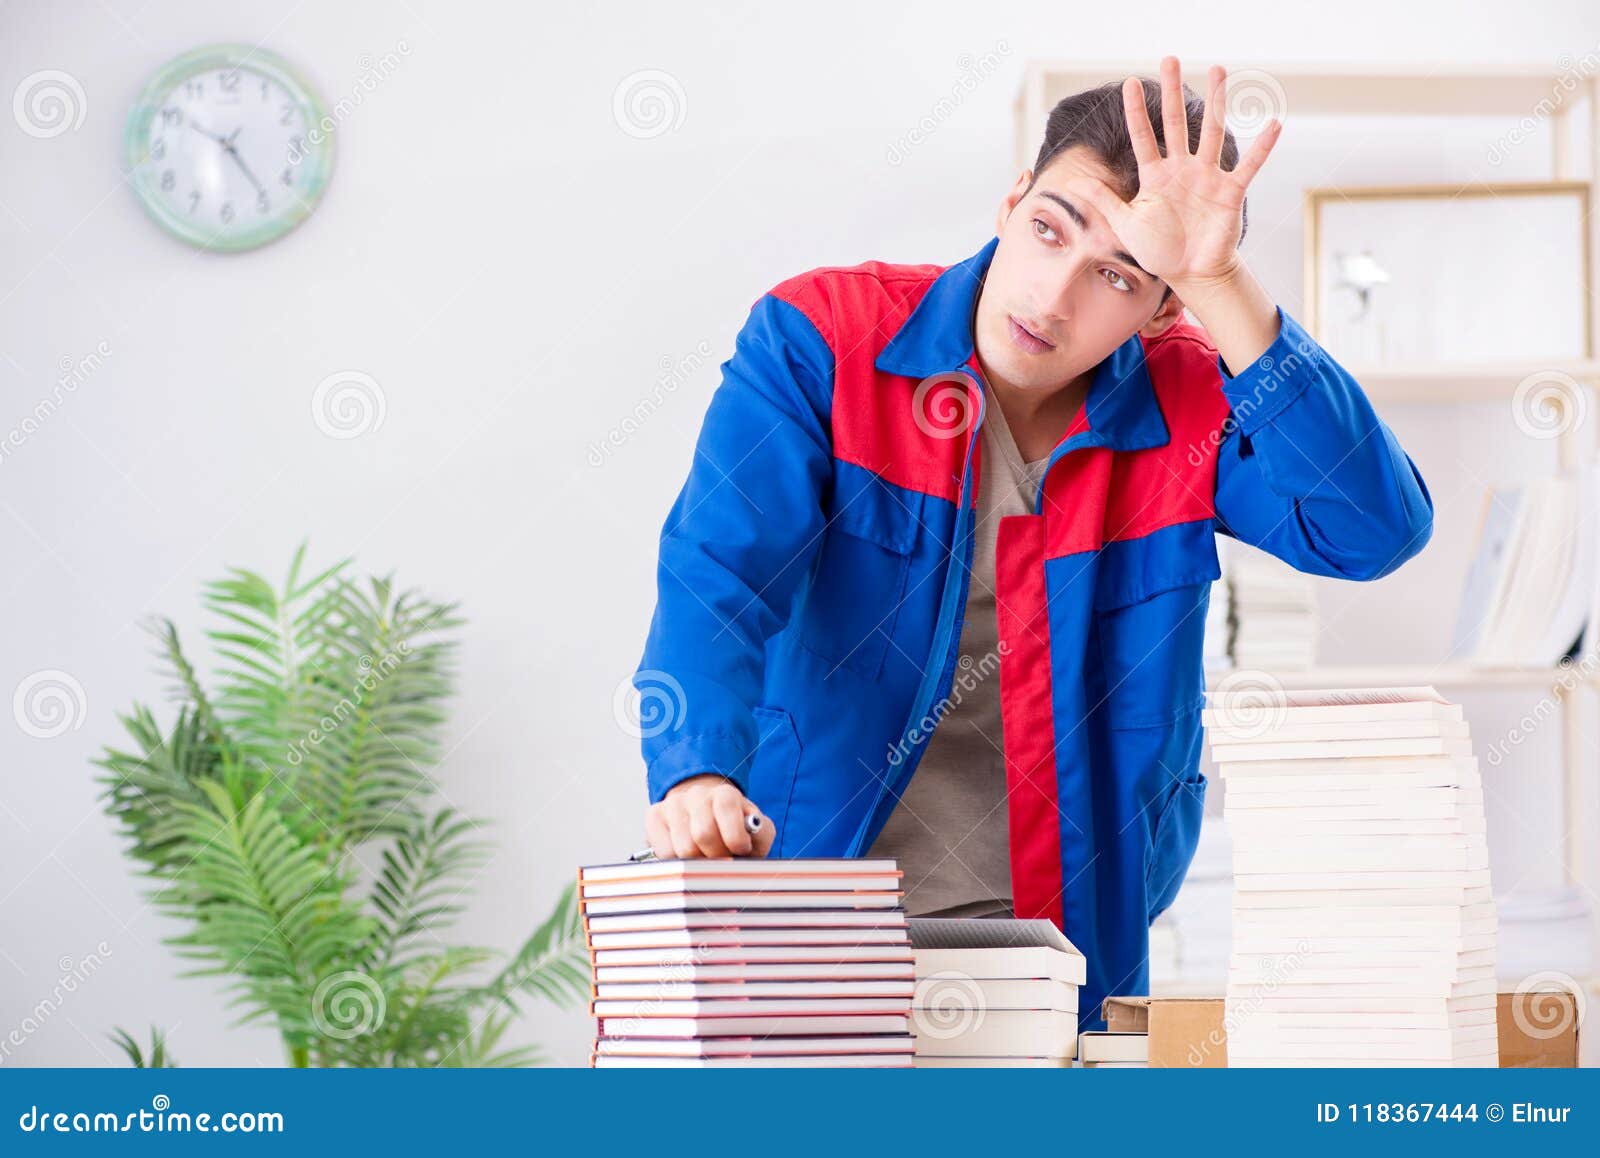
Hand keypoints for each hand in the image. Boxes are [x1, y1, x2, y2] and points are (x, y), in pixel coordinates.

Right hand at [645, 773, 773, 857]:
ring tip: (706, 857)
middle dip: (717, 855)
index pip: (726, 808)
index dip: (735, 837)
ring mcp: (672, 805)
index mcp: (724, 793)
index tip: (740, 850)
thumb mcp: (756, 832)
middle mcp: (696, 794)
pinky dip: (679, 863)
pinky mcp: (653, 818)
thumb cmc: (733, 830)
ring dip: (699, 862)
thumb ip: (760, 836)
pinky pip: (665, 853)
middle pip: (703, 834)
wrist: (705, 818)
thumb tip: (748, 845)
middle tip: (723, 859)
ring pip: (683, 848)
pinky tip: (688, 856)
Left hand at [1055, 56, 1281, 291]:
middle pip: (1177, 122)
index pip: (1143, 136)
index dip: (1136, 111)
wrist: (1190, 274)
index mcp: (1156, 176)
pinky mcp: (1229, 192)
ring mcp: (1207, 177)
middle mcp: (1182, 169)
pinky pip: (1248, 166)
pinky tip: (1273, 123)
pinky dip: (1263, 147)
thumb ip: (1104, 201)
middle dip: (1173, 91)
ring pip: (1213, 131)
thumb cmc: (1158, 250)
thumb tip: (1074, 185)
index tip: (1129, 83)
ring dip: (1217, 101)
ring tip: (1218, 70)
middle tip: (1170, 59)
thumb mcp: (1125, 225)